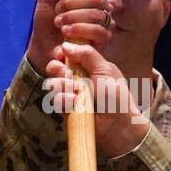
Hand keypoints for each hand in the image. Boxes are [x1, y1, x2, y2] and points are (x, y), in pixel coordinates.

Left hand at [26, 0, 114, 72]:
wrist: (43, 47)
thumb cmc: (47, 20)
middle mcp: (102, 7)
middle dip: (71, 5)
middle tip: (57, 14)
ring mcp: (106, 24)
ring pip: (96, 14)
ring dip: (72, 19)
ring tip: (60, 25)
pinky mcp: (104, 40)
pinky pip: (98, 31)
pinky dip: (79, 30)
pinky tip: (66, 34)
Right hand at [45, 42, 152, 157]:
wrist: (118, 125)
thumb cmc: (116, 96)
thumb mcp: (105, 70)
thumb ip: (87, 55)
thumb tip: (66, 45)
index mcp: (88, 67)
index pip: (68, 55)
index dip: (62, 53)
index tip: (61, 53)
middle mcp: (77, 79)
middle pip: (55, 67)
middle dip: (58, 68)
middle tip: (66, 73)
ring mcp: (70, 94)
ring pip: (52, 84)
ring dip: (61, 85)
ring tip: (75, 91)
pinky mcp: (66, 110)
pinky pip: (55, 101)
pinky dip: (63, 100)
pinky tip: (74, 102)